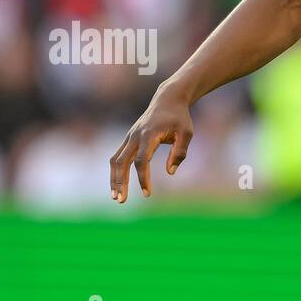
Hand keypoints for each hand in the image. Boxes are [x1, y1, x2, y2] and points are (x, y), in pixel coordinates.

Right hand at [109, 83, 193, 202]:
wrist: (168, 99)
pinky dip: (115, 171)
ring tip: (116, 197)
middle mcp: (135, 136)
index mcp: (149, 135)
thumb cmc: (180, 117)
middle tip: (121, 201)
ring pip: (115, 160)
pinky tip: (117, 185)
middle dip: (120, 182)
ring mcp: (129, 137)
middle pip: (122, 162)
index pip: (142, 161)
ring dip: (114, 179)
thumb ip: (179, 153)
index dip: (143, 178)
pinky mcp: (128, 139)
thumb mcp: (186, 133)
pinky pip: (117, 156)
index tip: (147, 194)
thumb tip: (170, 172)